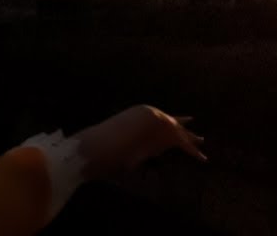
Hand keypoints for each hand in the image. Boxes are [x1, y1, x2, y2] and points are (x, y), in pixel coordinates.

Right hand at [75, 105, 205, 179]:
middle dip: (178, 122)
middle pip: (168, 120)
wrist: (123, 127)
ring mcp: (162, 125)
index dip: (154, 123)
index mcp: (136, 121)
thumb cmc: (103, 139)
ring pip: (179, 132)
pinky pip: (185, 145)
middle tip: (189, 120)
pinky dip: (194, 151)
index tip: (160, 120)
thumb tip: (74, 150)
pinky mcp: (170, 136)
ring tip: (202, 140)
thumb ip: (91, 146)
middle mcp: (151, 119)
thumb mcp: (97, 143)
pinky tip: (203, 158)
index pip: (148, 122)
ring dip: (190, 137)